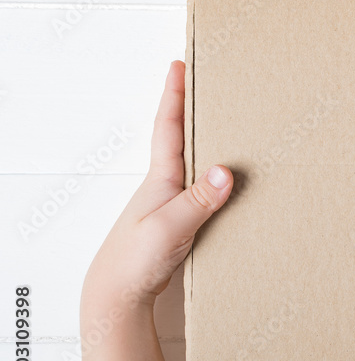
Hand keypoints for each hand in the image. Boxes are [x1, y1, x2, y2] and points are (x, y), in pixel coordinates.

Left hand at [81, 60, 232, 317]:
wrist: (119, 296)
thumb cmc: (134, 260)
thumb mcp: (169, 227)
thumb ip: (198, 200)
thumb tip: (227, 170)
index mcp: (161, 179)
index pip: (168, 128)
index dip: (173, 95)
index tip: (178, 65)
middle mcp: (166, 187)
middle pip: (182, 139)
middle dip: (193, 111)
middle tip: (208, 85)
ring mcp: (172, 205)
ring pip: (194, 166)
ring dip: (208, 146)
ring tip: (229, 128)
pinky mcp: (180, 224)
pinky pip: (202, 193)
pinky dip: (216, 182)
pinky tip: (230, 186)